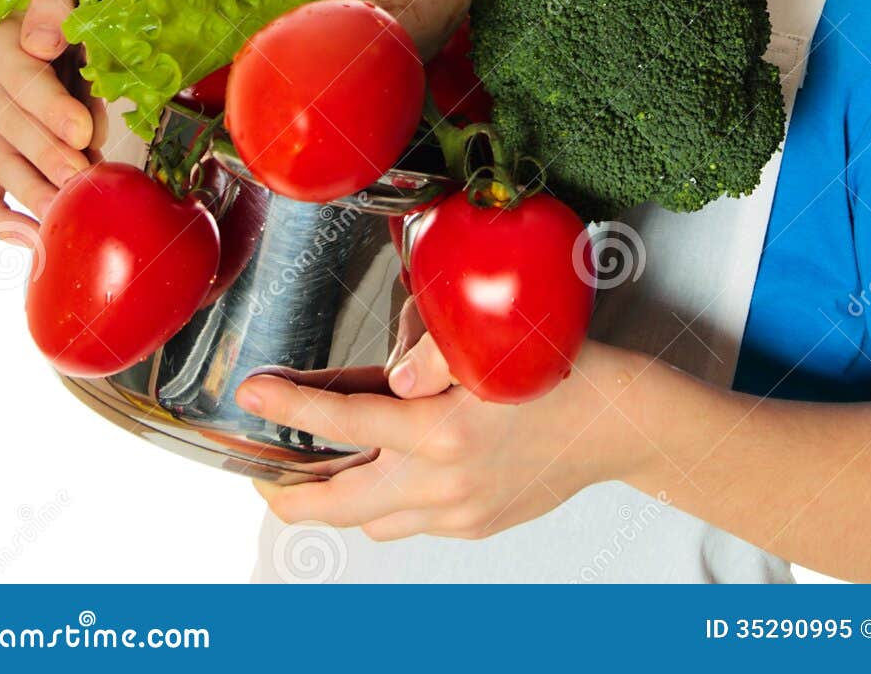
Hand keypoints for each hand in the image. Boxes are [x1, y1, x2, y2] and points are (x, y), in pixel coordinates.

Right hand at [0, 0, 105, 239]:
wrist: (46, 40)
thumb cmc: (63, 25)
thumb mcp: (65, 1)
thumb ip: (56, 10)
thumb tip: (47, 42)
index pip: (21, 79)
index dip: (52, 108)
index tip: (82, 131)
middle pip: (10, 130)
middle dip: (49, 157)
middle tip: (82, 179)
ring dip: (35, 193)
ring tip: (69, 211)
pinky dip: (3, 225)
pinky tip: (35, 239)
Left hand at [237, 330, 642, 542]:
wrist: (617, 421)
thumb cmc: (559, 371)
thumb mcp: (491, 345)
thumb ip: (427, 355)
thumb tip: (387, 379)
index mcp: (442, 433)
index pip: (343, 423)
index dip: (290, 406)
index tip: (254, 391)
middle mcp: (444, 484)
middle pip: (338, 505)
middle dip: (287, 493)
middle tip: (259, 469)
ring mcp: (459, 513)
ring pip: (370, 521)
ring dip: (336, 497)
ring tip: (315, 465)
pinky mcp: (474, 524)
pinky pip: (410, 522)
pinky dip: (384, 498)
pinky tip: (383, 466)